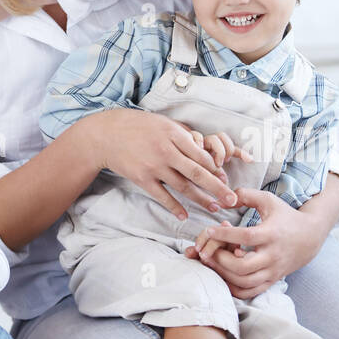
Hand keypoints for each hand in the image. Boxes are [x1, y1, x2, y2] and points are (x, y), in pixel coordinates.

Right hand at [87, 109, 240, 220]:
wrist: (106, 134)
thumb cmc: (137, 126)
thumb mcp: (162, 122)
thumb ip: (182, 134)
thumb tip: (203, 144)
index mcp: (174, 134)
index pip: (202, 155)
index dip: (217, 169)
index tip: (227, 179)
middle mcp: (166, 151)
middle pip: (198, 173)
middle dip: (218, 188)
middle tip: (232, 200)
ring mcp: (154, 166)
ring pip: (183, 187)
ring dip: (201, 200)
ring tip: (214, 209)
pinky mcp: (142, 178)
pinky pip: (162, 196)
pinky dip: (174, 207)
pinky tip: (184, 216)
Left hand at [187, 187, 322, 299]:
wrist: (310, 237)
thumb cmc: (285, 216)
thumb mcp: (268, 200)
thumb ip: (245, 195)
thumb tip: (222, 200)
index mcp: (271, 234)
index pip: (246, 237)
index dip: (225, 235)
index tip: (209, 230)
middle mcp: (272, 256)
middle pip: (243, 266)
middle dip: (221, 259)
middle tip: (208, 250)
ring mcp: (272, 271)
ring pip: (245, 282)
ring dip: (224, 274)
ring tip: (212, 260)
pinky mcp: (271, 281)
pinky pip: (249, 292)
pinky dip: (233, 287)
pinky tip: (223, 274)